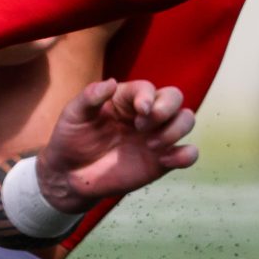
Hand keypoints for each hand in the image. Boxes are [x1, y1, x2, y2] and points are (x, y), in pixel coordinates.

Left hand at [34, 78, 196, 209]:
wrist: (70, 176)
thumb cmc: (71, 139)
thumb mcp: (73, 115)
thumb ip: (90, 97)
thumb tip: (112, 83)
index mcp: (126, 99)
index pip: (147, 88)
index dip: (148, 96)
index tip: (141, 111)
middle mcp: (145, 114)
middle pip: (175, 97)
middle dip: (167, 108)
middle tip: (143, 126)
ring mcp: (156, 137)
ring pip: (186, 120)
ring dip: (176, 129)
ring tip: (151, 146)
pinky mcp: (162, 162)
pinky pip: (188, 154)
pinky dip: (187, 154)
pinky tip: (165, 160)